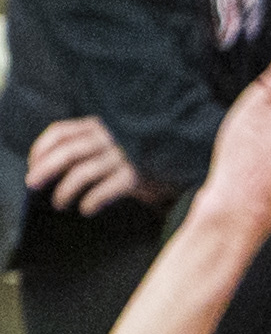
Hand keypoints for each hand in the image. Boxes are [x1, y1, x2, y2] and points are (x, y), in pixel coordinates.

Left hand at [25, 116, 168, 215]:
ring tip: (60, 203)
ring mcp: (124, 155)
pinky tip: (87, 208)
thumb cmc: (130, 156)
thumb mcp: (106, 142)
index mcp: (98, 125)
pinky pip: (105, 190)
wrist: (175, 162)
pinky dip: (91, 201)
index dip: (40, 149)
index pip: (60, 132)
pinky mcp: (136, 175)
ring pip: (83, 172)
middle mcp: (111, 136)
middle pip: (68, 151)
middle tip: (33, 185)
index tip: (33, 166)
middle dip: (45, 169)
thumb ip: (81, 146)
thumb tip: (43, 168)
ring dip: (64, 191)